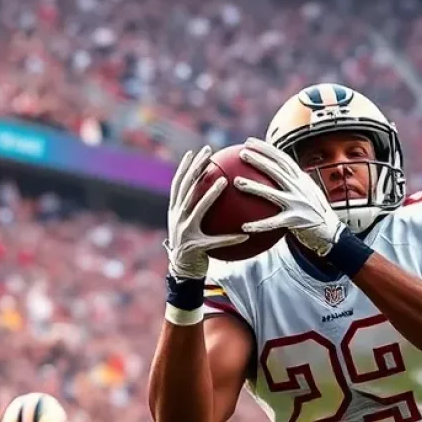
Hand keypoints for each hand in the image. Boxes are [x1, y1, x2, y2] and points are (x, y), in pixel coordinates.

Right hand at [165, 146, 248, 279]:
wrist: (183, 270)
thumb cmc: (193, 245)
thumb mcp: (193, 225)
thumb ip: (199, 210)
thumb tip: (218, 194)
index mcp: (176, 210)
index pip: (180, 183)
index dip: (185, 167)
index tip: (196, 152)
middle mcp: (178, 217)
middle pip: (186, 188)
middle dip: (195, 168)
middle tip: (208, 154)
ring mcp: (185, 231)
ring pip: (197, 208)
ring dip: (210, 194)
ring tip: (224, 181)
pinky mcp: (195, 246)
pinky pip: (216, 241)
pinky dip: (230, 238)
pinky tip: (245, 234)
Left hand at [235, 138, 344, 256]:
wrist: (332, 232)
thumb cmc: (315, 212)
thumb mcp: (307, 192)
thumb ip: (293, 182)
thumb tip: (273, 171)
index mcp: (302, 180)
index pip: (283, 159)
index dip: (266, 148)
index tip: (249, 141)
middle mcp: (300, 189)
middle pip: (277, 170)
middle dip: (259, 159)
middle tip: (241, 153)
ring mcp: (298, 204)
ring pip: (273, 193)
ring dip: (254, 186)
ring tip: (236, 182)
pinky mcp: (296, 221)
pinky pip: (274, 223)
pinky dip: (259, 225)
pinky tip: (244, 226)